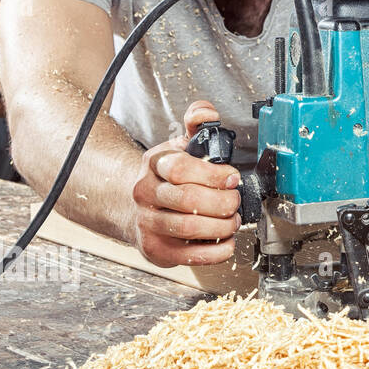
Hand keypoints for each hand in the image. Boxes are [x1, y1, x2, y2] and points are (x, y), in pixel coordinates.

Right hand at [129, 100, 241, 266]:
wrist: (133, 206)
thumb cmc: (166, 176)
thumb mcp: (180, 144)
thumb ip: (197, 122)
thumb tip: (208, 113)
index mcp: (155, 164)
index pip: (181, 168)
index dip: (213, 175)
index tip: (232, 178)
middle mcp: (146, 194)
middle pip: (188, 200)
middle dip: (223, 202)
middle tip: (234, 202)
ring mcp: (147, 223)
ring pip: (188, 228)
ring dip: (221, 226)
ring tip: (232, 220)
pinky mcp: (155, 249)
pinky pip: (188, 255)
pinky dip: (215, 251)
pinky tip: (226, 242)